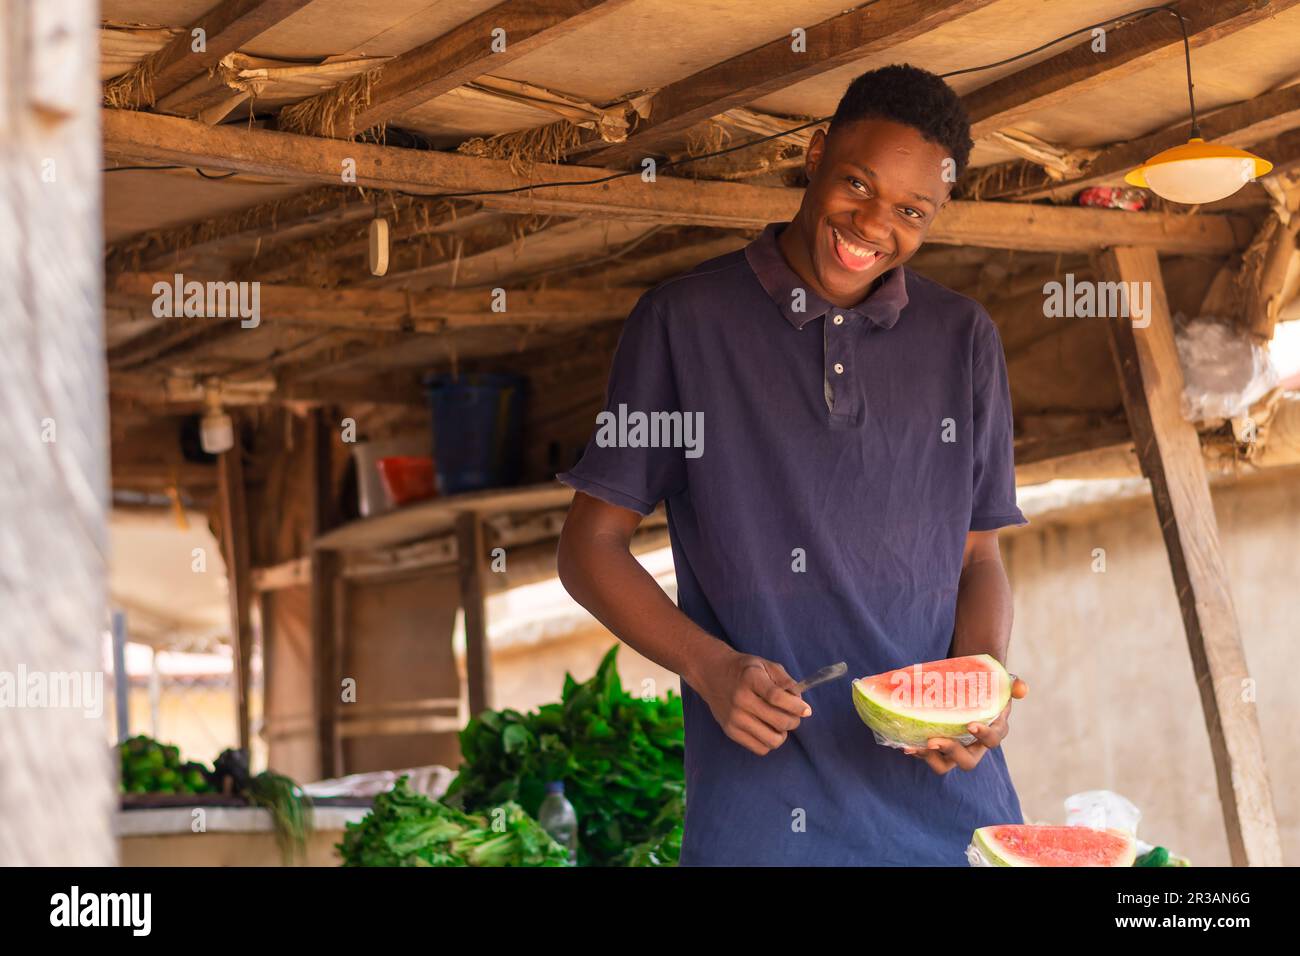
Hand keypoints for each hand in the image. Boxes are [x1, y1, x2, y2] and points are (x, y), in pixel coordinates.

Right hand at [694, 649, 810, 756]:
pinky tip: (767, 729)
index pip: (777, 697)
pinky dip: (769, 742)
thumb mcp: (765, 665)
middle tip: (794, 716)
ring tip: (779, 724)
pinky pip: (760, 748)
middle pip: (778, 721)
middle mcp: (740, 699)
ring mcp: (734, 718)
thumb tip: (800, 701)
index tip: (806, 710)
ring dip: (782, 734)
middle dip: (794, 721)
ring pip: (771, 740)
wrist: (711, 674)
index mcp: (750, 678)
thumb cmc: (744, 669)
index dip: (796, 706)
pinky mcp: (730, 731)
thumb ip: (785, 681)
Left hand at [903, 676, 1027, 774]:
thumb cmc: (986, 687)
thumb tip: (1022, 689)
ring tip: (914, 747)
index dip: (984, 735)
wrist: (968, 688)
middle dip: (951, 752)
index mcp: (993, 733)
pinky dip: (917, 752)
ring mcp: (955, 750)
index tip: (971, 725)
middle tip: (934, 740)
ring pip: (944, 765)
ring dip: (929, 758)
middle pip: (967, 761)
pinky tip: (906, 744)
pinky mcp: (938, 748)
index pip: (992, 741)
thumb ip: (1012, 684)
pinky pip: (928, 756)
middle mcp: (974, 746)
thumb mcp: (1001, 683)